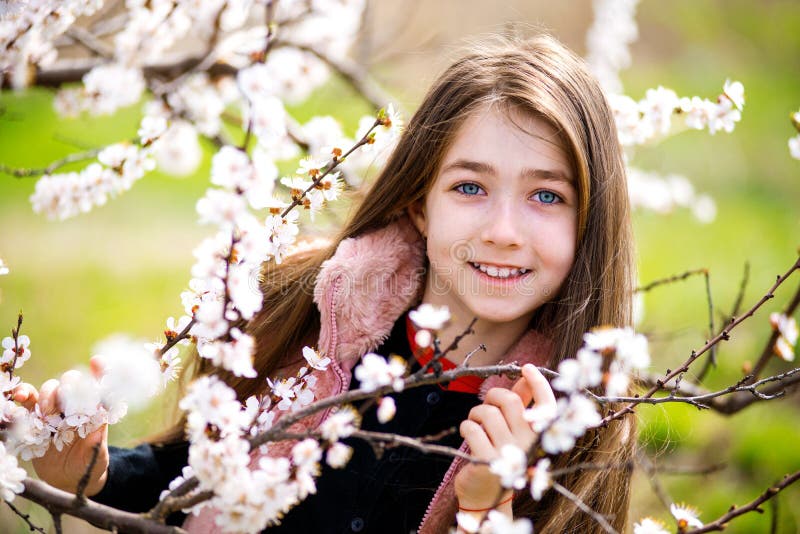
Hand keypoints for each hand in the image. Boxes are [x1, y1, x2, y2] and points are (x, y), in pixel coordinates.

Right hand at [12, 356, 109, 496]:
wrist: (68, 480)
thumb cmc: (89, 465)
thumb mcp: (97, 459)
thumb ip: (97, 445)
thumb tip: (100, 429)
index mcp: (96, 410)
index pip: (101, 386)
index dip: (100, 371)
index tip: (96, 361)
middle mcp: (75, 406)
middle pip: (72, 383)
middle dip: (68, 386)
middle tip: (66, 404)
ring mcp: (54, 411)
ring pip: (49, 389)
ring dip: (47, 394)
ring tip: (46, 411)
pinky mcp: (35, 419)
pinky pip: (27, 403)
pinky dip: (23, 396)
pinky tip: (19, 396)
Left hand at [454, 363, 555, 515]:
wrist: (485, 498)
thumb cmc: (500, 457)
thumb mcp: (514, 432)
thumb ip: (521, 405)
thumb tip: (525, 378)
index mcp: (539, 437)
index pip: (548, 406)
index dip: (539, 383)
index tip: (527, 367)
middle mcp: (529, 445)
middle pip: (509, 401)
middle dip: (493, 396)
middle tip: (486, 404)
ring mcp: (509, 455)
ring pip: (487, 413)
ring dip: (475, 413)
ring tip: (475, 423)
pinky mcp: (487, 462)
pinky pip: (472, 428)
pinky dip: (466, 426)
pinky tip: (468, 434)